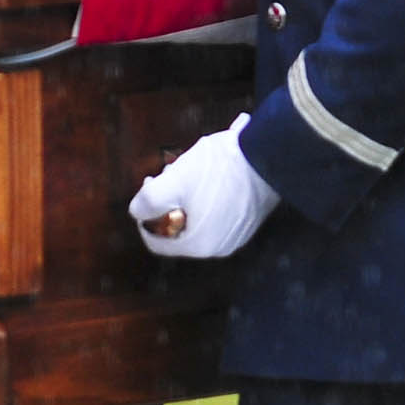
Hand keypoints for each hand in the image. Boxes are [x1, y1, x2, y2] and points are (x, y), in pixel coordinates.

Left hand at [130, 117, 280, 259]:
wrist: (267, 156)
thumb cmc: (219, 169)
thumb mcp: (174, 180)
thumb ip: (147, 200)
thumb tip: (137, 211)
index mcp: (197, 244)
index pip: (157, 243)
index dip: (146, 216)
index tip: (149, 188)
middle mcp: (218, 248)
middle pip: (178, 229)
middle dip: (169, 202)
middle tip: (170, 173)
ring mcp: (237, 236)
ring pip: (198, 221)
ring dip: (188, 199)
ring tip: (191, 170)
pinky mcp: (249, 222)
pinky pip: (218, 215)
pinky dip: (209, 200)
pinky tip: (213, 176)